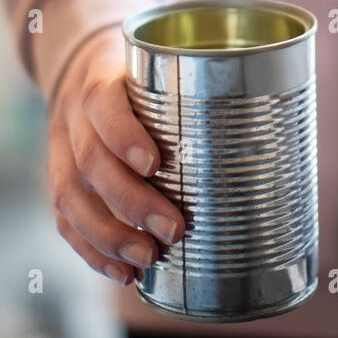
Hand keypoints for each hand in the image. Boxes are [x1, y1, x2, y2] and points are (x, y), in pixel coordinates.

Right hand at [46, 25, 184, 283]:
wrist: (83, 67)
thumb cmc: (142, 73)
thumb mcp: (162, 65)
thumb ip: (199, 90)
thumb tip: (279, 127)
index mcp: (101, 78)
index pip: (103, 102)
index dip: (125, 135)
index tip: (157, 165)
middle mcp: (74, 114)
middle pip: (91, 160)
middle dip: (131, 202)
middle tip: (174, 230)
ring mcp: (59, 149)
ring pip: (69, 196)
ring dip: (109, 235)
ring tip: (147, 259)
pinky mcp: (58, 177)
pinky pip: (64, 220)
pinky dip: (91, 250)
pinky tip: (123, 273)